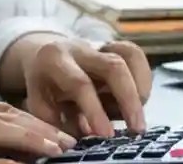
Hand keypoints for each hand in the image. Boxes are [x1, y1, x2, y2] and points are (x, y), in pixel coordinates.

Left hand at [22, 39, 152, 137]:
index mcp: (55, 61)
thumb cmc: (44, 86)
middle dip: (129, 99)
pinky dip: (143, 79)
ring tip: (137, 116)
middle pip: (114, 66)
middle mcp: (80, 48)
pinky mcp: (115, 46)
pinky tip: (138, 100)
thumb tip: (84, 138)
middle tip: (136, 129)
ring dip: (140, 88)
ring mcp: (100, 44)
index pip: (81, 84)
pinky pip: (137, 56)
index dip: (96, 110)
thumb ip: (59, 122)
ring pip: (130, 56)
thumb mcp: (39, 105)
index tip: (106, 135)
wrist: (45, 56)